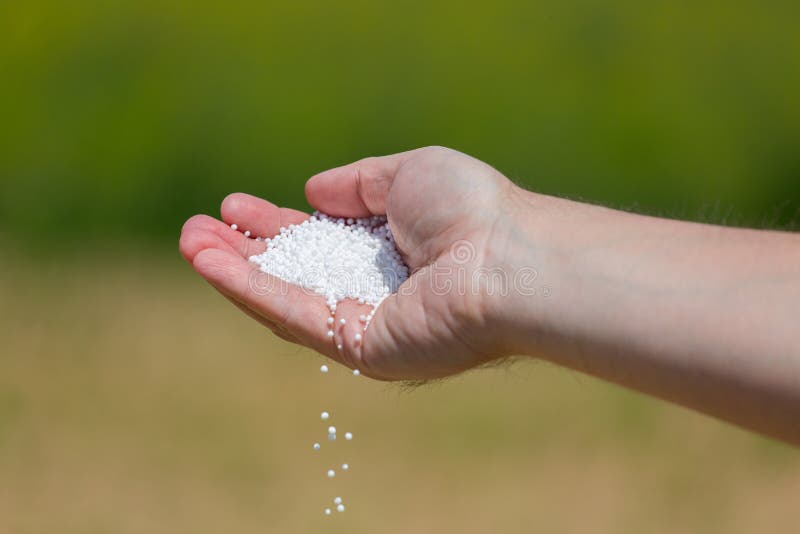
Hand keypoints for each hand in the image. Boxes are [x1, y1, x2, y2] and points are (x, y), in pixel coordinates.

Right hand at [179, 146, 521, 379]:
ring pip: (286, 298)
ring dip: (234, 272)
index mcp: (389, 250)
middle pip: (295, 273)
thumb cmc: (471, 210)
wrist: (507, 258)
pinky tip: (211, 263)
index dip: (275, 225)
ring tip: (190, 242)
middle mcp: (375, 290)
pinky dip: (251, 290)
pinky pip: (294, 316)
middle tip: (196, 229)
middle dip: (245, 252)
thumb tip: (313, 191)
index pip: (319, 241)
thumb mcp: (408, 174)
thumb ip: (360, 183)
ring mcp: (366, 324)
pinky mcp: (359, 349)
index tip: (235, 208)